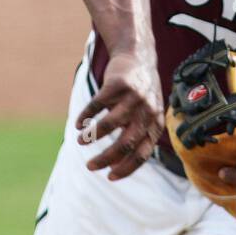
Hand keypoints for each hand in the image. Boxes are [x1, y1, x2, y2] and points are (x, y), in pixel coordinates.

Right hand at [76, 51, 163, 180]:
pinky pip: (98, 104)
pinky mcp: (118, 84)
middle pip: (125, 143)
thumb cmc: (139, 94)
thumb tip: (117, 166)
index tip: (109, 177)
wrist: (138, 57)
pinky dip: (86, 116)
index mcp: (155, 124)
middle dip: (105, 158)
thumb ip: (137, 137)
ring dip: (92, 137)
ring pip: (110, 124)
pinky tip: (79, 123)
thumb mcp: (147, 116)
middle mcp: (147, 112)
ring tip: (81, 141)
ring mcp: (133, 97)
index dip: (126, 168)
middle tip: (90, 166)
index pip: (142, 154)